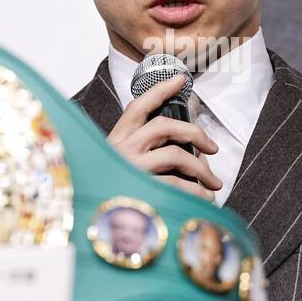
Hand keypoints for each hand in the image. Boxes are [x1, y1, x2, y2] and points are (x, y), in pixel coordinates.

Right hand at [105, 73, 222, 200]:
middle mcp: (121, 150)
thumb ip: (134, 151)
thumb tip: (173, 144)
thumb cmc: (106, 191)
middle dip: (195, 133)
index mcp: (114, 140)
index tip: (180, 80)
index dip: (160, 90)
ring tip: (213, 182)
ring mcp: (131, 169)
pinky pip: (177, 184)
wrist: (87, 220)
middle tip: (212, 147)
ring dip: (201, 168)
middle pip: (164, 126)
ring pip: (175, 155)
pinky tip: (204, 198)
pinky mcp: (141, 189)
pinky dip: (196, 191)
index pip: (138, 106)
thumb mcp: (113, 164)